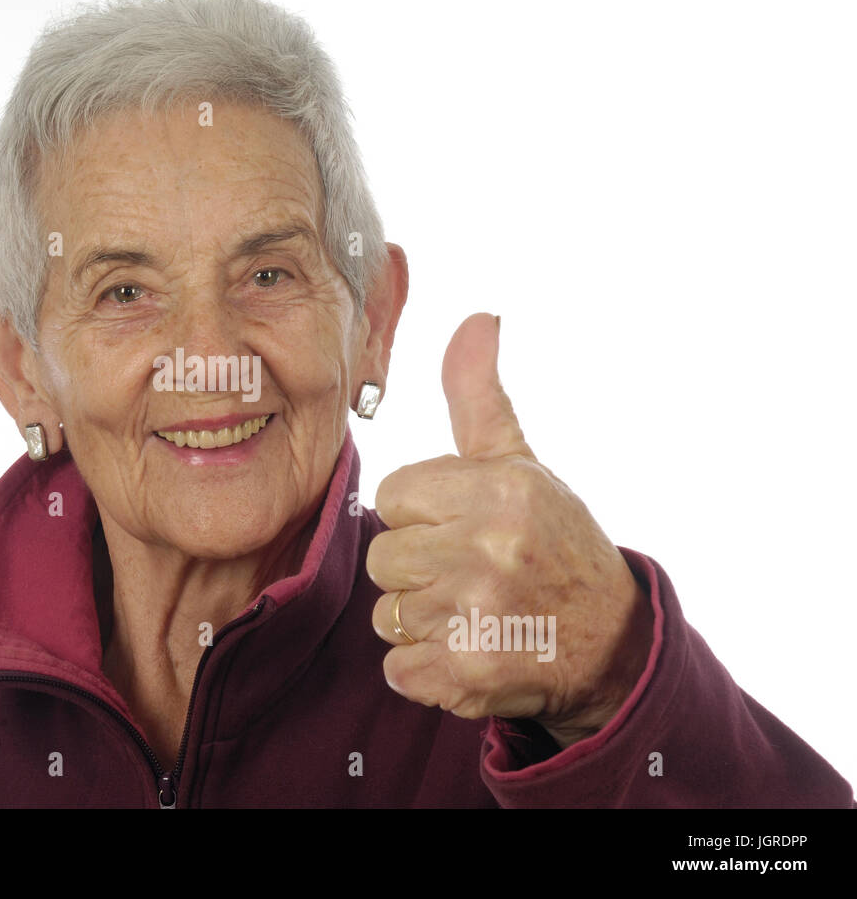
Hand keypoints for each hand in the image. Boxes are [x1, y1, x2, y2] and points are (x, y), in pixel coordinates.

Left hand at [367, 313, 652, 747]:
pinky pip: (397, 668)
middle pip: (383, 555)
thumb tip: (478, 317)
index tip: (464, 525)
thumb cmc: (553, 541)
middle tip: (472, 573)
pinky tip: (470, 652)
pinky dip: (426, 669)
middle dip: (419, 566)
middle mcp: (487, 550)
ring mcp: (476, 617)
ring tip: (475, 612)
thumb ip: (478, 395)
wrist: (610, 642)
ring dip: (422, 620)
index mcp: (496, 490)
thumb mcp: (519, 462)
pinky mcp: (466, 675)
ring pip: (386, 613)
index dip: (422, 512)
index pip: (392, 493)